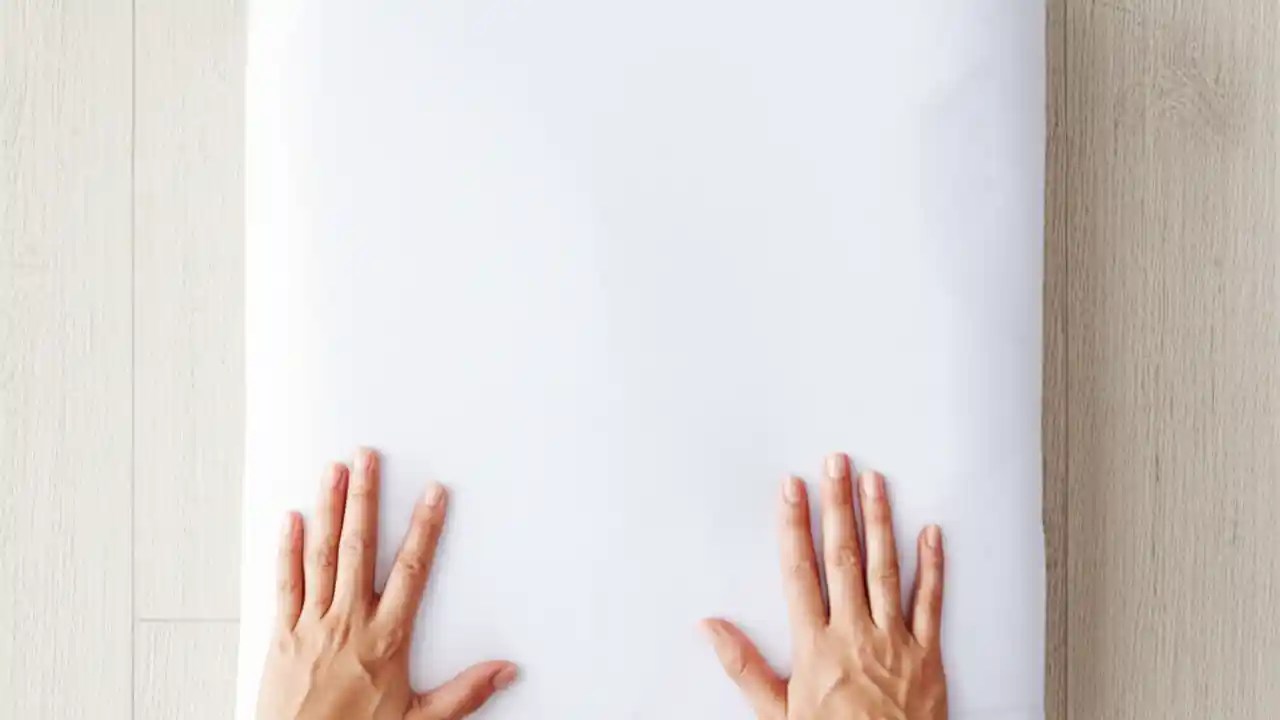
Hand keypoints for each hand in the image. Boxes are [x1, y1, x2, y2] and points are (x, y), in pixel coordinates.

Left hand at [257, 448, 517, 719]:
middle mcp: (348, 621)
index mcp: (386, 638)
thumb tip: (506, 670)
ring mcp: (311, 624)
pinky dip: (287, 549)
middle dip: (365, 498)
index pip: (411, 570)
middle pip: (359, 547)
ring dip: (328, 509)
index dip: (425, 528)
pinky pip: (285, 583)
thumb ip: (464, 693)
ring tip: (333, 471)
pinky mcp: (281, 635)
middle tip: (367, 457)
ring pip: (321, 555)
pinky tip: (291, 518)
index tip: (433, 494)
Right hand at [702, 453, 946, 719]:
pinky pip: (932, 602)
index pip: (800, 570)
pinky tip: (931, 532)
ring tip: (875, 482)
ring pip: (886, 568)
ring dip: (880, 520)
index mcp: (816, 647)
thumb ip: (745, 667)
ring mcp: (895, 642)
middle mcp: (856, 635)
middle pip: (844, 557)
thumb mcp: (777, 715)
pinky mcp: (928, 655)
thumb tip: (711, 628)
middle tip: (836, 464)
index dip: (794, 525)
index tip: (791, 489)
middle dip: (838, 506)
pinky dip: (933, 565)